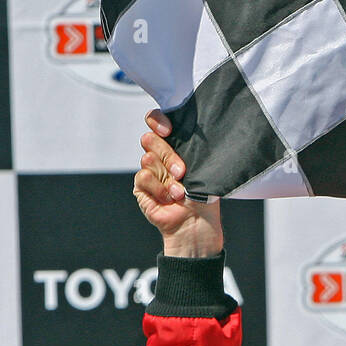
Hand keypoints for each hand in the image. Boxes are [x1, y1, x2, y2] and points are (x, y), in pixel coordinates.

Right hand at [134, 111, 222, 257]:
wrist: (196, 224)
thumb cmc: (203, 196)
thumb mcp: (201, 168)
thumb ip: (191, 149)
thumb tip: (187, 132)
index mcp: (175, 146)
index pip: (157, 121)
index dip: (158, 121)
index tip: (168, 130)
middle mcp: (160, 156)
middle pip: (151, 139)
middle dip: (167, 154)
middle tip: (181, 172)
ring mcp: (150, 170)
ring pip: (148, 158)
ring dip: (166, 177)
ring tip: (179, 192)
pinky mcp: (141, 186)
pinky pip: (143, 177)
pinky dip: (158, 188)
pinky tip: (169, 198)